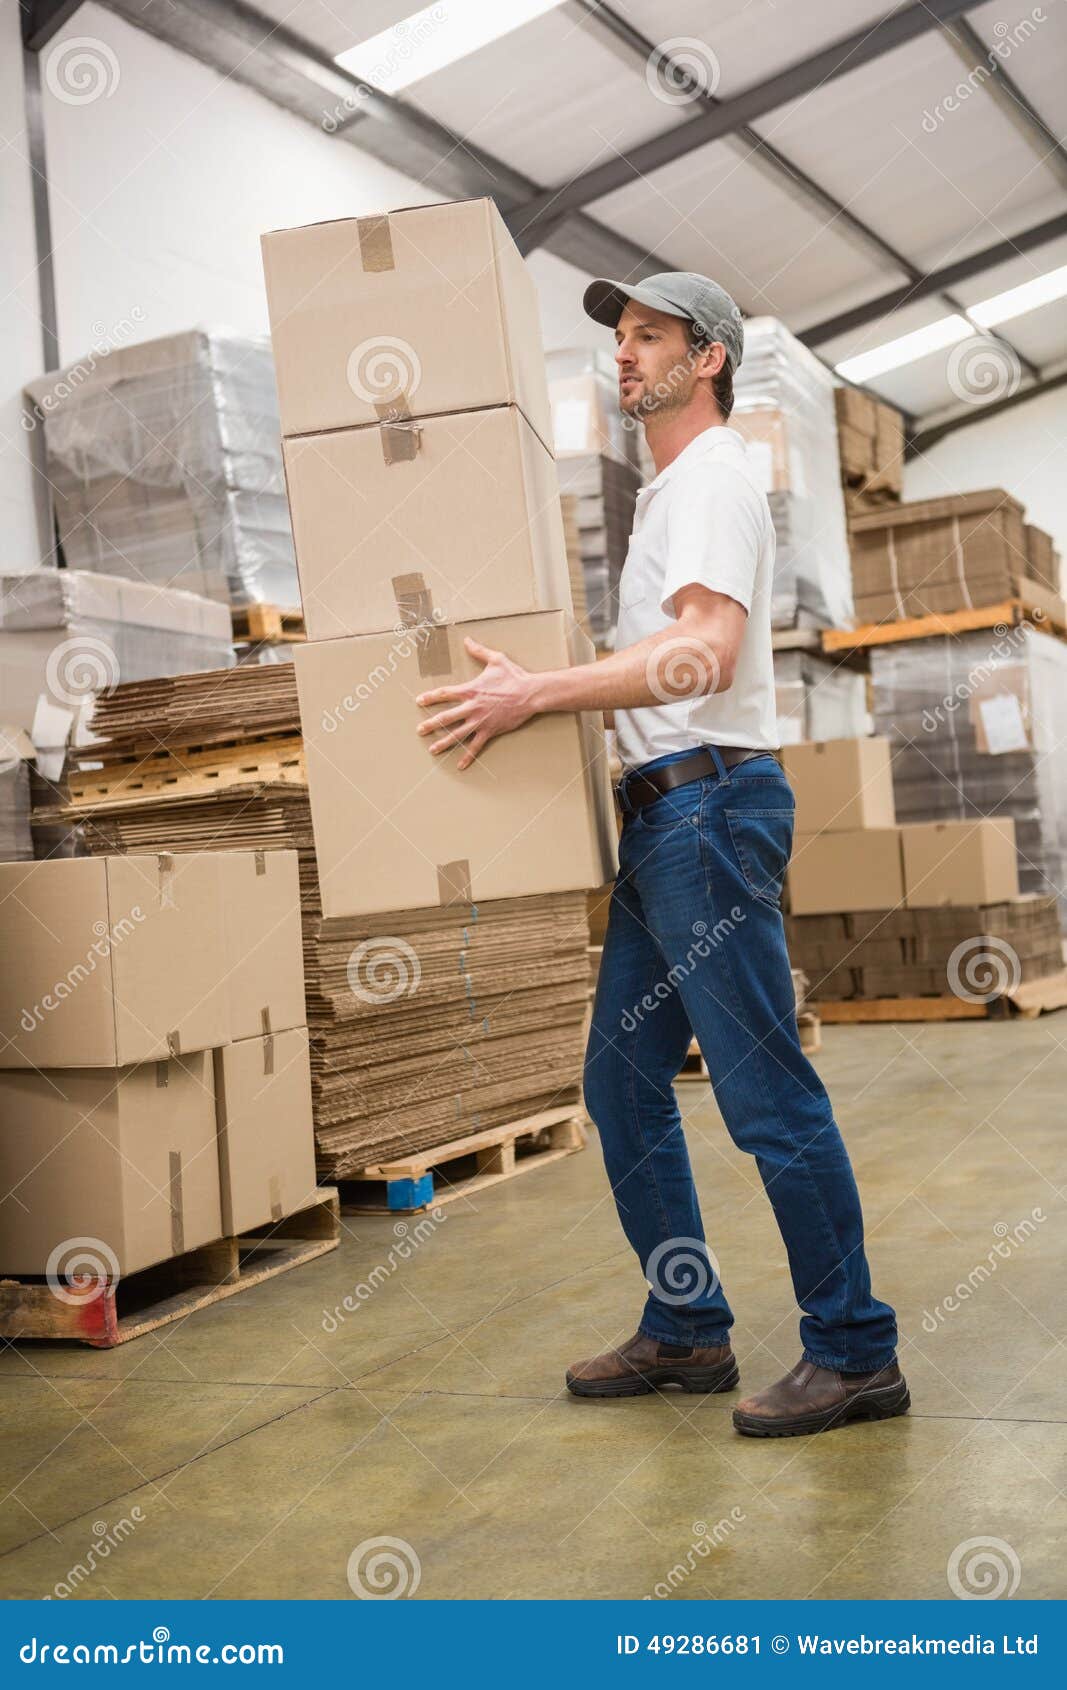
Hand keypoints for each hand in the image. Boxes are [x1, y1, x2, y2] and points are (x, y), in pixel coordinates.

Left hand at [415, 637, 536, 769]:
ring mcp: (480, 721)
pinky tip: (460, 765)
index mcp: (471, 690)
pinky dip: (468, 756)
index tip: (419, 701)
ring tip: (432, 749)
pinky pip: (476, 746)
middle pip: (446, 717)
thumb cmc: (514, 676)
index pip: (445, 694)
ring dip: (443, 742)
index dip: (430, 697)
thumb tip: (467, 640)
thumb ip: (479, 651)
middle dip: (431, 724)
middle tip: (419, 730)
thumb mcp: (496, 659)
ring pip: (457, 734)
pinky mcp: (490, 731)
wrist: (530, 693)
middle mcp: (472, 707)